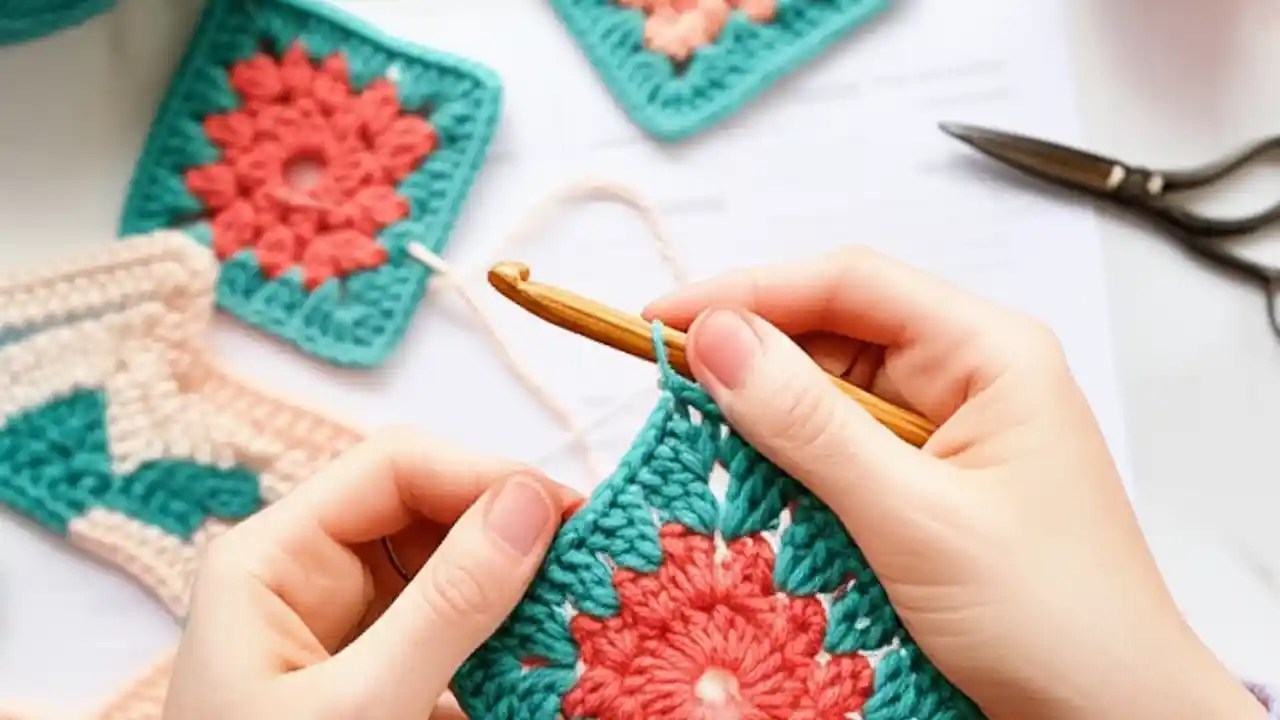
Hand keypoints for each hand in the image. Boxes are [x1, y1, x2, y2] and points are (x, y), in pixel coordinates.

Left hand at [164, 430, 576, 718]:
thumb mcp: (362, 710)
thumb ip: (448, 605)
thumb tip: (532, 502)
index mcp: (273, 559)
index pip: (395, 467)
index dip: (486, 476)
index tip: (569, 516)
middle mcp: (309, 575)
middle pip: (430, 510)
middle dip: (511, 532)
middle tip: (590, 567)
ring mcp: (347, 624)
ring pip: (453, 567)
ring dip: (518, 586)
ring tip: (579, 610)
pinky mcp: (381, 672)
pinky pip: (456, 628)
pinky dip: (506, 639)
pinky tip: (547, 658)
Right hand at [644, 247, 1258, 719]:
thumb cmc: (1056, 620)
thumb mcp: (913, 518)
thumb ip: (809, 425)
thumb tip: (718, 340)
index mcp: (990, 353)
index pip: (849, 283)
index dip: (749, 291)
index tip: (665, 319)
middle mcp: (969, 377)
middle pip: (833, 333)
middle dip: (752, 360)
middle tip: (670, 390)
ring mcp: (948, 432)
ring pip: (830, 396)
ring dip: (769, 422)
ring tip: (707, 450)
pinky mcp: (927, 484)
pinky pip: (843, 452)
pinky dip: (794, 469)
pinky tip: (760, 491)